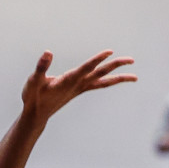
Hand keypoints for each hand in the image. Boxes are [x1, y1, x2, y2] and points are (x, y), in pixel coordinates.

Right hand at [20, 49, 136, 125]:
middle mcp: (77, 85)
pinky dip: (109, 81)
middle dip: (116, 66)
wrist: (36, 115)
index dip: (97, 59)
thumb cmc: (33, 97)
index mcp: (68, 81)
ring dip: (118, 77)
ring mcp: (80, 88)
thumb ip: (41, 67)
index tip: (109, 52)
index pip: (86, 68)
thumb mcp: (33, 81)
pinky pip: (98, 84)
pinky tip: (116, 78)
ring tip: (134, 76)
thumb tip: (48, 53)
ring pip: (103, 81)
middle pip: (100, 73)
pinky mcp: (79, 90)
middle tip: (132, 60)